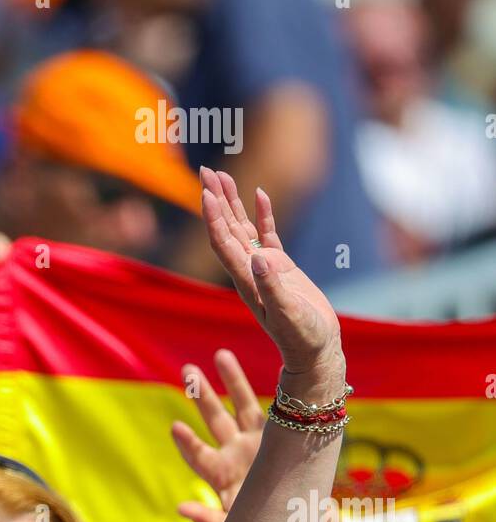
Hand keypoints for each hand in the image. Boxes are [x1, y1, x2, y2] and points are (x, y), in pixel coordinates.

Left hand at [172, 348, 265, 521]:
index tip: (175, 426)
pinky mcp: (279, 438)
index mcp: (223, 479)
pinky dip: (269, 390)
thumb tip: (181, 508)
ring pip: (241, 406)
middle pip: (215, 421)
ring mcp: (257, 443)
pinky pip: (271, 407)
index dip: (188, 444)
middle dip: (202, 396)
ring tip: (220, 354)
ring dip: (231, 381)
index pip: (201, 457)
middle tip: (187, 370)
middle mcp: (236, 455)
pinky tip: (266, 365)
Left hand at [199, 168, 341, 378]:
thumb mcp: (289, 313)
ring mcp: (264, 268)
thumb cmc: (303, 337)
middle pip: (226, 229)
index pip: (224, 243)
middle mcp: (250, 271)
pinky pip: (267, 235)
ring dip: (231, 203)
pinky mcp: (281, 268)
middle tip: (205, 171)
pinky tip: (260, 194)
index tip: (206, 192)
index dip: (213, 218)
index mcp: (247, 280)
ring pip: (242, 228)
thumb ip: (273, 287)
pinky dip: (263, 214)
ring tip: (222, 176)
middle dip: (215, 201)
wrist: (315, 350)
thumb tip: (259, 258)